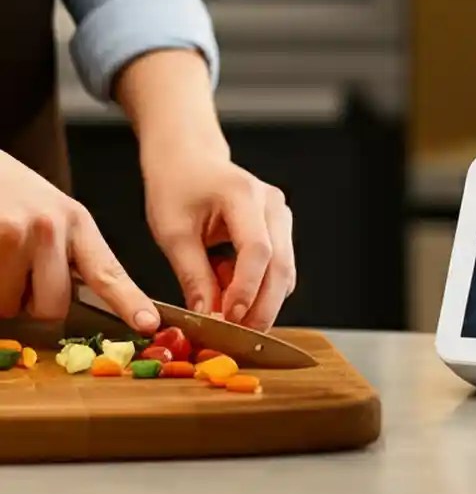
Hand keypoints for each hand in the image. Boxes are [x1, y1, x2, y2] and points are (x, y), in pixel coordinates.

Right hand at [0, 151, 160, 332]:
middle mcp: (50, 228)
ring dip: (2, 294)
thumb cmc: (9, 191)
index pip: (107, 271)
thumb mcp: (52, 212)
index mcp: (76, 222)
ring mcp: (14, 235)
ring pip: (11, 306)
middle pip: (53, 306)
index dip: (129, 301)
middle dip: (32, 303)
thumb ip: (68, 252)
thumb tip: (71, 301)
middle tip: (18, 273)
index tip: (148, 323)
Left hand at [143, 152, 295, 329]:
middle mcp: (272, 204)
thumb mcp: (173, 232)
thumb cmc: (176, 186)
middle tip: (239, 335)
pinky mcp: (281, 228)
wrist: (189, 159)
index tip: (230, 317)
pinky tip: (230, 286)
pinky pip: (279, 267)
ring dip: (260, 299)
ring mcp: (281, 215)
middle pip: (281, 266)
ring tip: (224, 307)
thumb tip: (208, 316)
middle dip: (262, 306)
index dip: (247, 288)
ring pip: (285, 271)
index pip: (257, 250)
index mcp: (243, 195)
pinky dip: (258, 287)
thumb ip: (193, 275)